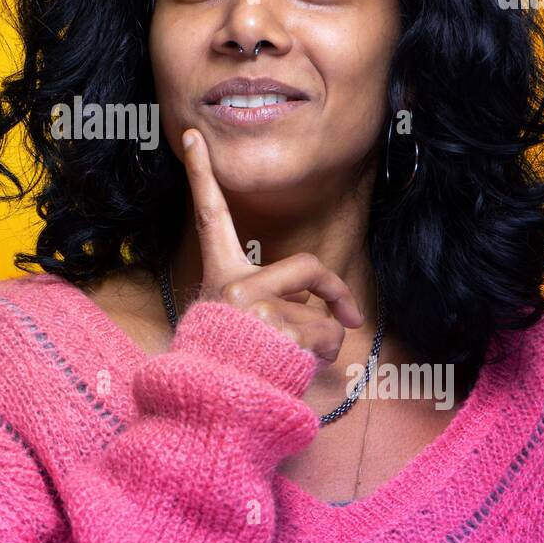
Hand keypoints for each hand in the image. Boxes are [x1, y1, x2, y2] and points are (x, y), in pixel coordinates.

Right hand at [179, 127, 365, 365]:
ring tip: (291, 361)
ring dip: (323, 341)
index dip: (202, 174)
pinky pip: (327, 338)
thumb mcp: (236, 321)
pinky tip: (295, 371)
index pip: (209, 216)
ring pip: (321, 315)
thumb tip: (335, 314)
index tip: (194, 133)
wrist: (212, 408)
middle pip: (308, 266)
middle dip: (334, 290)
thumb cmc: (230, 362)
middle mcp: (233, 285)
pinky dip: (325, 358)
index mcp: (218, 274)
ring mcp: (254, 308)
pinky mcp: (276, 332)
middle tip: (349, 314)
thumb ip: (270, 300)